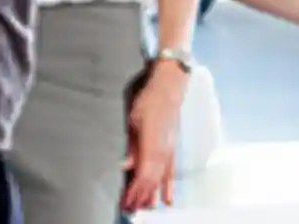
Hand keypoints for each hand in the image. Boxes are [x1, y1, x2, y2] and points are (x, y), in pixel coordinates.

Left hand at [121, 61, 187, 211]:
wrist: (169, 87)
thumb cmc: (149, 100)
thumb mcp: (134, 121)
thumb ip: (133, 146)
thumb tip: (126, 166)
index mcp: (153, 145)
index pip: (144, 176)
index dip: (135, 192)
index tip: (126, 203)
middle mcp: (164, 151)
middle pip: (153, 180)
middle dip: (142, 197)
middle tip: (132, 210)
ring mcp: (170, 150)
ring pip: (162, 178)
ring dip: (153, 194)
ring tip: (147, 208)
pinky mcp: (172, 147)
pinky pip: (170, 171)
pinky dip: (168, 185)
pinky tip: (167, 197)